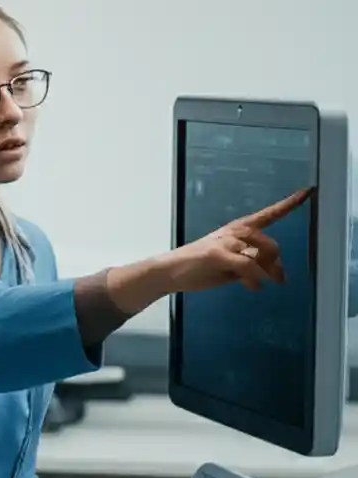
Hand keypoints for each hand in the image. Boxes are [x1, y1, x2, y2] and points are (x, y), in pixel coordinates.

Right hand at [162, 186, 313, 292]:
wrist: (170, 271)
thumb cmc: (201, 267)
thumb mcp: (232, 264)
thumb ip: (252, 262)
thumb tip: (275, 272)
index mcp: (239, 229)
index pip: (269, 214)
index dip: (289, 203)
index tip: (308, 191)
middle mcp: (234, 231)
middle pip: (270, 245)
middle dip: (275, 265)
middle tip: (276, 279)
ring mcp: (225, 241)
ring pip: (261, 256)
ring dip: (265, 273)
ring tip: (259, 283)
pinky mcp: (217, 254)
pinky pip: (248, 267)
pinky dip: (254, 280)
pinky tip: (252, 287)